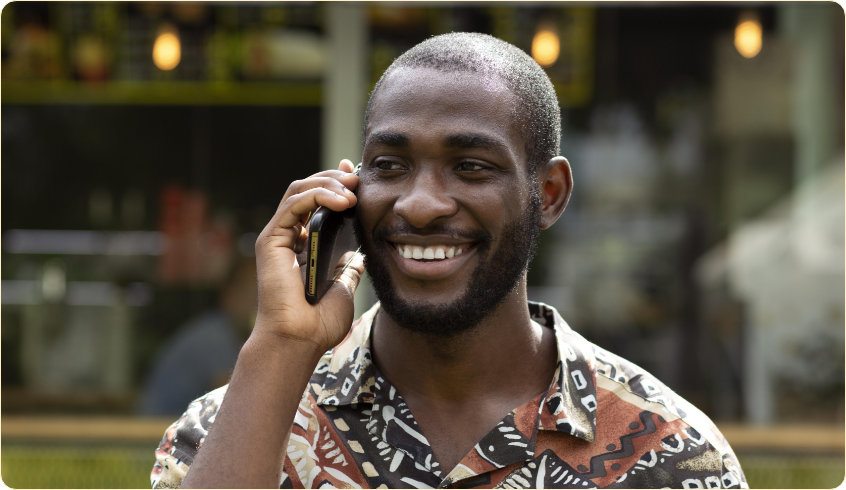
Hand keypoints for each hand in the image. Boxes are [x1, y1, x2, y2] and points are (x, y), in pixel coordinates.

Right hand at [253, 159, 363, 353]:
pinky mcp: (270, 240)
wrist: (299, 340)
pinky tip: (341, 202)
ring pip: (299, 191)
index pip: (317, 203)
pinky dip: (318, 196)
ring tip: (353, 190)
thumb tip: (360, 257)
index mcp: (304, 246)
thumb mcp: (343, 289)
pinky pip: (294, 206)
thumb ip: (347, 270)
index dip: (335, 184)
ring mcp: (278, 237)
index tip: (357, 175)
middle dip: (334, 178)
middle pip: (307, 190)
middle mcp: (289, 237)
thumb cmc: (318, 322)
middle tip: (358, 177)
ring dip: (328, 184)